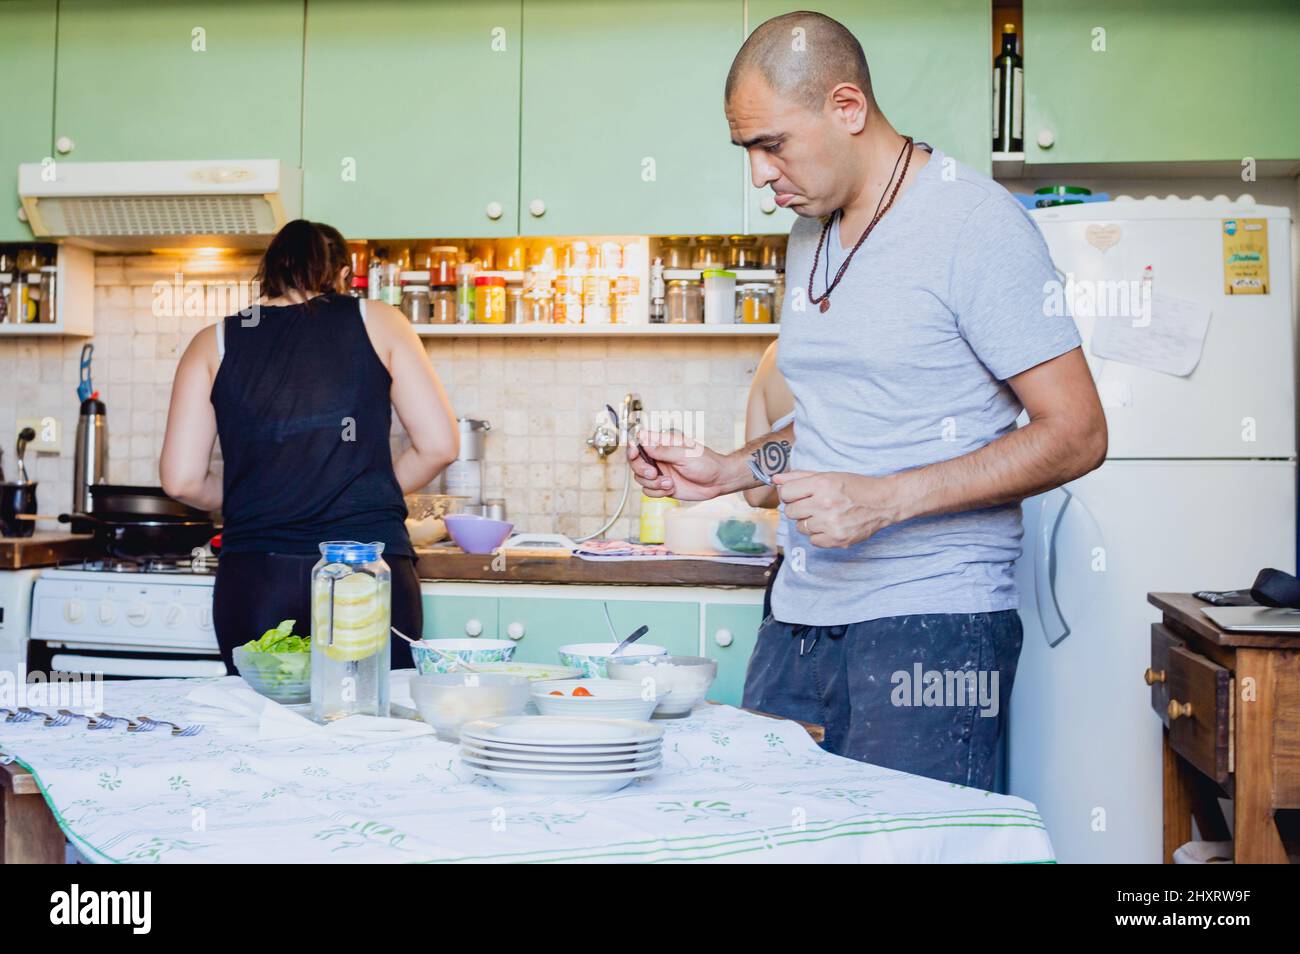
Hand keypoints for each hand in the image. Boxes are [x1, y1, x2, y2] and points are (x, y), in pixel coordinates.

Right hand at [628, 430, 736, 500]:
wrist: (717, 481)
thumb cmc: (706, 462)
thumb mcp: (685, 453)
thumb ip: (663, 449)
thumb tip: (644, 440)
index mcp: (663, 443)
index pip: (639, 442)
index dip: (632, 448)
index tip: (634, 453)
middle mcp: (658, 457)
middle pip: (635, 462)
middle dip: (641, 469)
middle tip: (654, 473)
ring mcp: (659, 472)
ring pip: (640, 479)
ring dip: (653, 483)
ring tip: (669, 483)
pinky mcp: (662, 486)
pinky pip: (648, 491)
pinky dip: (657, 492)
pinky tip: (671, 488)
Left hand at [774, 470, 904, 547]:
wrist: (884, 502)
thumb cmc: (856, 486)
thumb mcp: (828, 475)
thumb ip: (800, 477)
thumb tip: (775, 479)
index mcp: (822, 484)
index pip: (786, 493)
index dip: (790, 494)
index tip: (798, 495)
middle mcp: (825, 504)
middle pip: (791, 512)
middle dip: (799, 508)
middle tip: (814, 504)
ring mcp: (831, 524)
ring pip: (801, 527)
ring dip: (809, 522)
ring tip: (825, 514)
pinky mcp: (838, 539)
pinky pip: (813, 541)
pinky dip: (819, 534)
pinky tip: (831, 525)